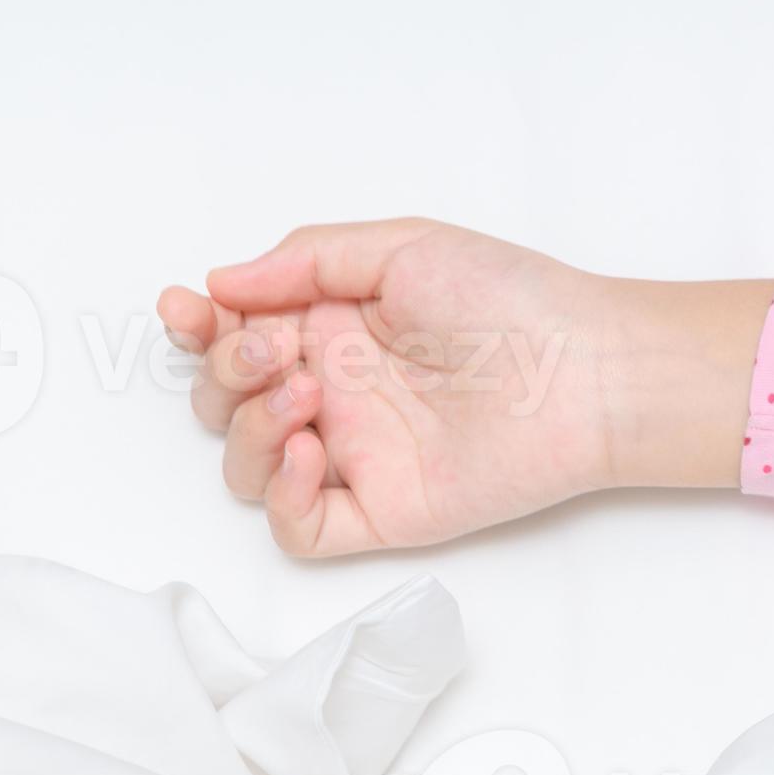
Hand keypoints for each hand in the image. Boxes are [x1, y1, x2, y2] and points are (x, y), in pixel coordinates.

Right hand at [156, 220, 772, 556]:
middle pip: (229, 401)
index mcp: (337, 327)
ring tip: (304, 396)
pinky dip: (283, 496)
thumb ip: (307, 260)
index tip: (185, 309)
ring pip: (250, 465)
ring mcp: (356, 454)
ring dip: (249, 428)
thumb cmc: (515, 298)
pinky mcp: (382, 509)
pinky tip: (311, 452)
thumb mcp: (406, 247)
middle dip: (225, 374)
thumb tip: (222, 281)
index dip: (199, 327)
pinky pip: (300, 527)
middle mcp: (337, 391)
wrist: (588, 370)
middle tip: (274, 352)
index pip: (238, 334)